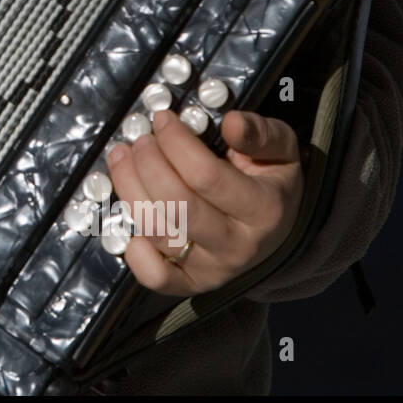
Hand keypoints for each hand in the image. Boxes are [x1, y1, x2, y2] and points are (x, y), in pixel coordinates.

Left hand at [105, 108, 302, 295]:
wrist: (280, 233)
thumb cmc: (271, 184)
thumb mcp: (280, 152)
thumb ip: (260, 133)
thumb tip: (232, 122)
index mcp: (263, 210)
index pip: (206, 176)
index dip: (176, 143)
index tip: (162, 120)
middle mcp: (237, 245)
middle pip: (175, 204)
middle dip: (147, 163)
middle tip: (140, 139)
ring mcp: (212, 268)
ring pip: (157, 231)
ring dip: (128, 189)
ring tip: (122, 158)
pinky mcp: (191, 283)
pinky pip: (155, 276)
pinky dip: (133, 250)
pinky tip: (127, 215)